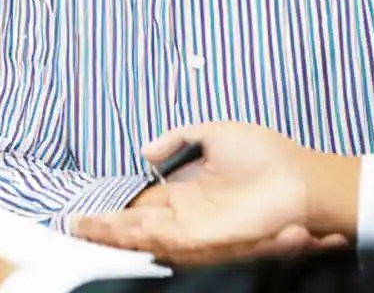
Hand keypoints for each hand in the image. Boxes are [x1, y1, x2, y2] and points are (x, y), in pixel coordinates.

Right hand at [72, 122, 357, 264]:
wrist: (303, 178)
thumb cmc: (268, 156)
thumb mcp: (213, 134)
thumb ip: (178, 138)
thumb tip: (145, 152)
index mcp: (187, 194)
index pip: (141, 206)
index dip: (114, 210)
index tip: (85, 209)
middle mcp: (187, 215)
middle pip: (135, 226)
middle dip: (103, 227)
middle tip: (70, 224)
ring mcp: (195, 229)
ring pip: (143, 236)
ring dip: (112, 234)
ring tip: (81, 230)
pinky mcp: (207, 238)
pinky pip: (165, 240)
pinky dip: (137, 238)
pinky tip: (113, 232)